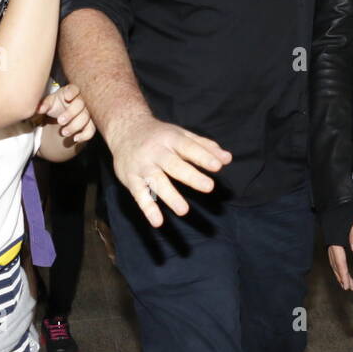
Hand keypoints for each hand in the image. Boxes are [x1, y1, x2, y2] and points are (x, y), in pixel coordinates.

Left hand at [36, 83, 94, 142]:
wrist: (61, 115)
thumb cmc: (56, 105)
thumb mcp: (49, 102)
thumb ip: (44, 104)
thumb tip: (40, 109)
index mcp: (70, 92)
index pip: (74, 89)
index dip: (72, 92)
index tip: (67, 97)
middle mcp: (81, 100)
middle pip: (81, 104)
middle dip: (71, 113)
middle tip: (60, 121)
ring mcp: (87, 112)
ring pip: (86, 117)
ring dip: (75, 126)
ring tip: (64, 132)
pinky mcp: (89, 123)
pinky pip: (91, 129)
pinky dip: (85, 135)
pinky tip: (75, 138)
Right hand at [108, 114, 231, 227]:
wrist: (125, 129)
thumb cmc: (160, 135)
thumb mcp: (182, 134)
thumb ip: (205, 147)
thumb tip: (227, 159)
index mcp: (171, 139)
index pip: (188, 147)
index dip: (203, 157)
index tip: (218, 166)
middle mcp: (156, 152)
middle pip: (173, 165)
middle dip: (191, 176)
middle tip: (209, 187)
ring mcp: (142, 166)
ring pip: (156, 182)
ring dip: (170, 196)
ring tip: (184, 210)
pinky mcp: (131, 180)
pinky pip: (139, 195)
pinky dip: (148, 209)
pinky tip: (158, 222)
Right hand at [327, 213, 352, 291]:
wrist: (338, 195)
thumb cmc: (348, 206)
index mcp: (336, 238)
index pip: (339, 260)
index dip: (343, 273)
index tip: (347, 284)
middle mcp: (331, 241)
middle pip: (335, 263)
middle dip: (341, 277)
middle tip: (349, 288)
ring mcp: (331, 240)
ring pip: (334, 261)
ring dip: (340, 273)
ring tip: (347, 284)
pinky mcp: (334, 238)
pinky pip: (335, 255)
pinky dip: (338, 265)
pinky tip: (343, 270)